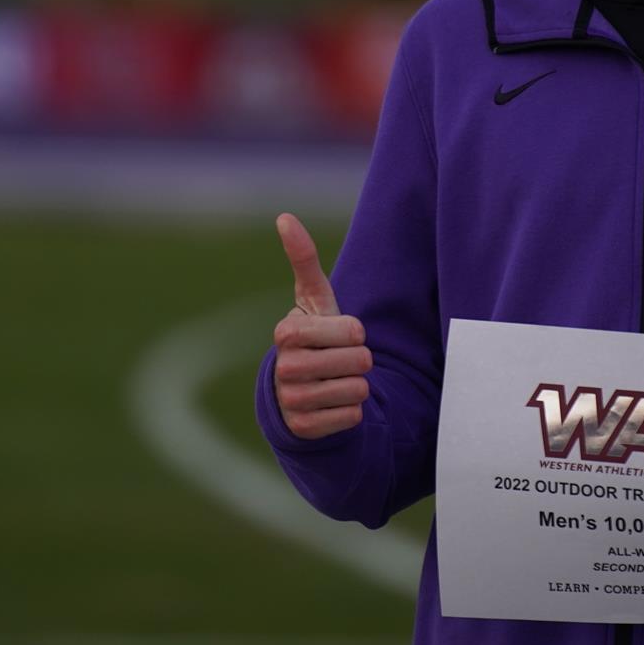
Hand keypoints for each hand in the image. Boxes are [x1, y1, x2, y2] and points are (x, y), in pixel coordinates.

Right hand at [271, 212, 372, 439]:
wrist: (300, 389)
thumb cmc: (316, 336)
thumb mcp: (314, 299)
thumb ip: (303, 259)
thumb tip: (284, 216)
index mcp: (287, 332)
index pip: (353, 331)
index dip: (355, 333)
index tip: (339, 335)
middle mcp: (284, 367)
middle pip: (358, 361)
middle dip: (359, 361)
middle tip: (340, 361)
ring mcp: (292, 400)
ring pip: (357, 390)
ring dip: (357, 386)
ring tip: (337, 381)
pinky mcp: (303, 428)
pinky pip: (351, 417)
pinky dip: (351, 412)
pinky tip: (333, 405)